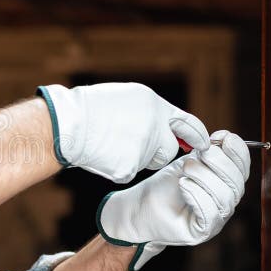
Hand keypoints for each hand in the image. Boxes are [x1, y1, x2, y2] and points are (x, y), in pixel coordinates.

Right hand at [37, 83, 209, 181]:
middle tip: (131, 142)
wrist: (67, 125)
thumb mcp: (128, 98)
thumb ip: (151, 111)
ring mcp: (142, 150)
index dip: (196, 135)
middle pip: (168, 150)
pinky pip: (128, 172)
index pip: (188, 123)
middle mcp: (153, 127)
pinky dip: (117, 167)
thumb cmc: (91, 107)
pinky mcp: (128, 169)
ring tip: (110, 143)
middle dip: (157, 151)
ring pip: (148, 162)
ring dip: (136, 158)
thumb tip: (169, 125)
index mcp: (154, 105)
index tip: (203, 143)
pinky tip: (102, 154)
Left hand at [96, 130, 250, 269]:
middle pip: (236, 182)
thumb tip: (224, 136)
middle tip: (199, 154)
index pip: (242, 168)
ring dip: (205, 177)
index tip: (224, 137)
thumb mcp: (186, 163)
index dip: (238, 152)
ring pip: (224, 197)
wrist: (142, 207)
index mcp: (225, 185)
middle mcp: (225, 203)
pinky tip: (183, 185)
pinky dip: (197, 195)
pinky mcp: (202, 232)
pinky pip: (210, 213)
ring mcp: (216, 220)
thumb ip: (206, 152)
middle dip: (220, 163)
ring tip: (185, 169)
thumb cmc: (165, 186)